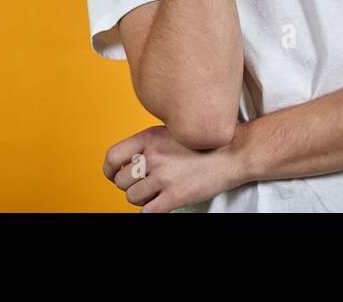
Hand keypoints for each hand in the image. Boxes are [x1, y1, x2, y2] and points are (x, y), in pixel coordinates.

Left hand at [103, 123, 249, 212]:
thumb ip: (149, 143)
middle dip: (130, 185)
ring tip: (158, 191)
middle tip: (146, 183)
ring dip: (142, 198)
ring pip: (132, 197)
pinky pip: (147, 212)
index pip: (112, 157)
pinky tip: (162, 203)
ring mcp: (164, 177)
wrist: (233, 153)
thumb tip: (129, 161)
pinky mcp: (175, 196)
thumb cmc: (203, 143)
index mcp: (149, 137)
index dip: (109, 170)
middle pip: (121, 181)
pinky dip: (151, 210)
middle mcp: (153, 156)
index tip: (113, 174)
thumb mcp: (172, 131)